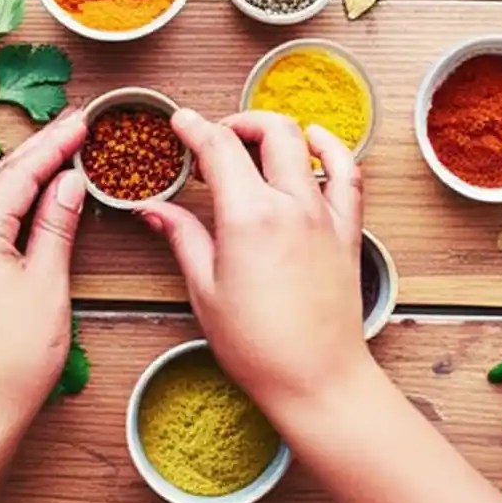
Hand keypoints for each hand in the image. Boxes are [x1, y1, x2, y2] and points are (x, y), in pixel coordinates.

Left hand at [0, 110, 86, 445]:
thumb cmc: (15, 357)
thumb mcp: (48, 284)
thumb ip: (57, 226)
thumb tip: (69, 181)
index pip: (19, 175)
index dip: (53, 146)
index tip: (82, 123)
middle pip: (0, 177)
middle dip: (38, 149)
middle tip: (73, 125)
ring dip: (26, 171)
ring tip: (59, 147)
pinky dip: (16, 200)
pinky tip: (37, 195)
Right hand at [139, 109, 369, 421]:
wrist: (316, 379)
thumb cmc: (258, 346)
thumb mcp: (205, 289)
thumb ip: (182, 236)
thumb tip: (154, 209)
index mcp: (248, 217)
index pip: (219, 147)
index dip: (194, 128)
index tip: (180, 123)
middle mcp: (291, 206)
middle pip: (268, 131)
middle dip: (236, 123)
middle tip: (213, 141)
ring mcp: (325, 215)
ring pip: (305, 143)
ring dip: (276, 131)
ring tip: (254, 143)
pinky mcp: (347, 231)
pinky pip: (348, 174)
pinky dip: (331, 149)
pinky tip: (315, 144)